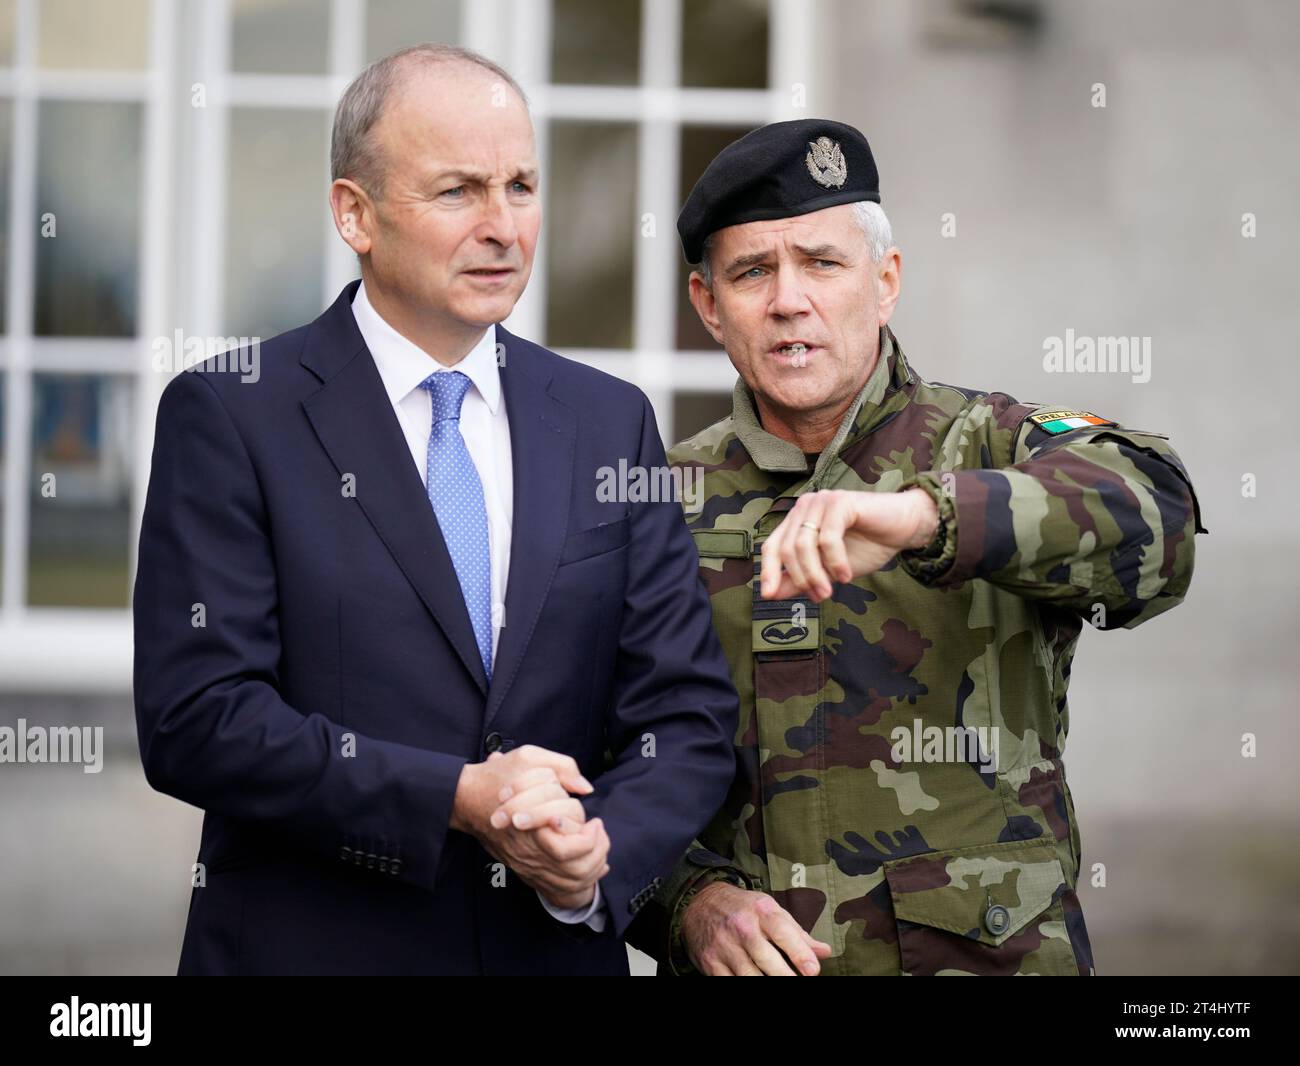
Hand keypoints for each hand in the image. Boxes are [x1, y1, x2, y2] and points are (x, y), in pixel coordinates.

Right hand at [452, 745, 609, 907]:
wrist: (464, 798)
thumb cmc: (498, 775)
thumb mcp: (529, 757)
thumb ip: (563, 767)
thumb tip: (586, 787)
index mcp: (529, 824)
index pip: (565, 844)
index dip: (586, 835)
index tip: (594, 821)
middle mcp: (525, 847)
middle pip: (569, 867)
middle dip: (593, 853)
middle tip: (598, 834)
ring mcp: (522, 860)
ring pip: (565, 880)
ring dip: (590, 866)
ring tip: (596, 845)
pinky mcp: (520, 866)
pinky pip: (554, 884)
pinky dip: (577, 876)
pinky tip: (588, 860)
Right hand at [681, 882, 832, 975]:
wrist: (699, 903)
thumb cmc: (742, 908)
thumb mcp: (770, 910)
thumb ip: (797, 934)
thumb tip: (824, 952)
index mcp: (761, 910)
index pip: (783, 932)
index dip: (799, 953)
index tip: (813, 970)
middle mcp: (742, 927)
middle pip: (766, 958)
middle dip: (784, 976)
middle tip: (798, 982)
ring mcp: (724, 946)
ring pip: (749, 976)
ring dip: (765, 984)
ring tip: (781, 984)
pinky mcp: (711, 962)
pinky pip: (730, 983)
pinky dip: (743, 986)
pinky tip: (756, 984)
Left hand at [760, 487, 938, 601]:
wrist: (904, 528)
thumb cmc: (868, 546)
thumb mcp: (829, 570)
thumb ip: (800, 579)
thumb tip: (771, 594)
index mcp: (798, 521)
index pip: (772, 546)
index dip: (768, 572)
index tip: (767, 597)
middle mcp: (805, 507)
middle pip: (787, 549)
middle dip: (801, 579)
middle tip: (819, 598)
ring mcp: (821, 502)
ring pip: (804, 545)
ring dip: (816, 574)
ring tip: (829, 592)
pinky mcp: (840, 502)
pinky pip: (828, 538)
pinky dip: (835, 561)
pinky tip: (846, 576)